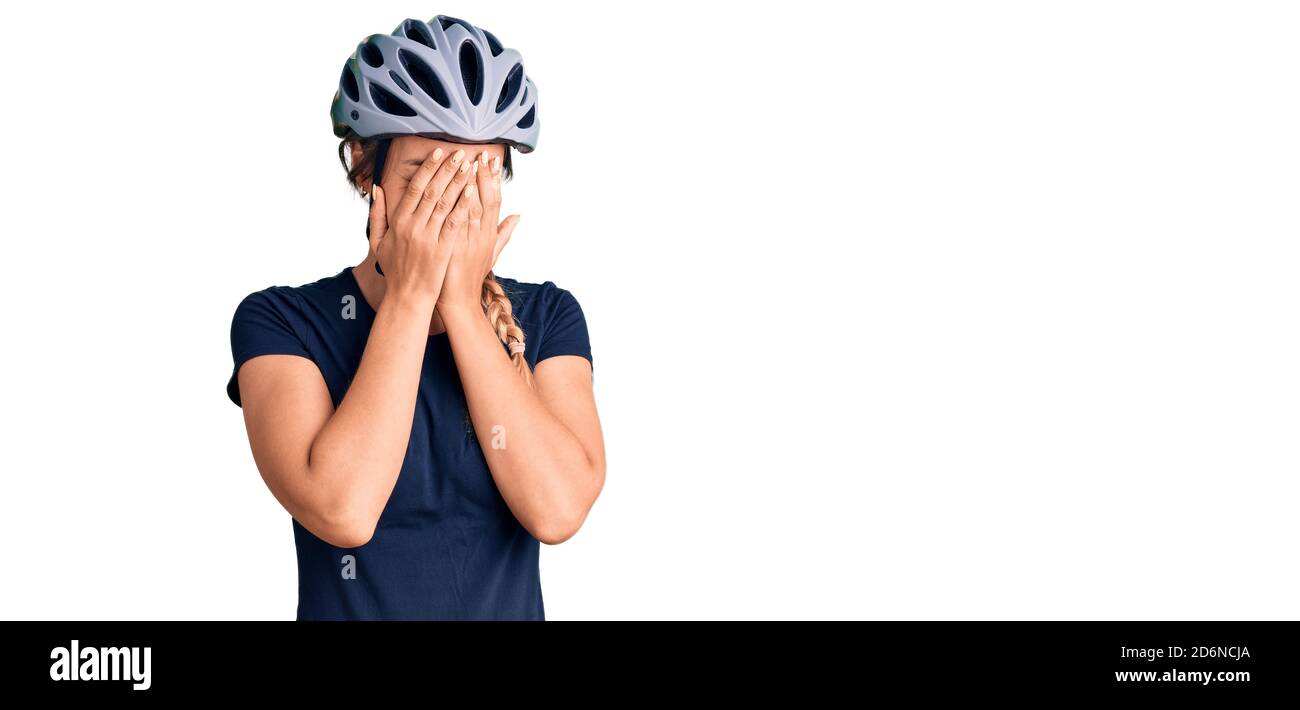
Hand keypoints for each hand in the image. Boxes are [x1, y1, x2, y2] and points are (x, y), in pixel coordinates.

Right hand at [369, 147, 478, 303]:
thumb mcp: (378, 241)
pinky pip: (455, 222)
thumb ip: (378, 214)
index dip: (429, 167)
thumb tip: (377, 188)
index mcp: (398, 221)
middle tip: (461, 152)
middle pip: (432, 190)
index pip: (415, 187)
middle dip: (448, 168)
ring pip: (445, 202)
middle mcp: (412, 226)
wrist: (407, 297)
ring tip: (470, 164)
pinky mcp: (442, 249)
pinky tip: (473, 190)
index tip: (439, 152)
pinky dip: (464, 204)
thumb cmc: (395, 269)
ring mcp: (428, 237)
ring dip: (459, 181)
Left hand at [437, 150, 520, 314]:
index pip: (493, 200)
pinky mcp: (457, 247)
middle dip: (484, 175)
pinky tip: (463, 188)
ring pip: (475, 206)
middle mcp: (482, 234)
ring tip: (469, 161)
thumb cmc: (470, 276)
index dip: (493, 179)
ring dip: (472, 183)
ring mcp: (470, 240)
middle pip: (486, 198)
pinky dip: (463, 205)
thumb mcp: (490, 254)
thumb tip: (518, 216)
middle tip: (482, 152)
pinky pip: (461, 222)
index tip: (491, 159)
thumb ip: (503, 233)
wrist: (459, 300)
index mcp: (489, 233)